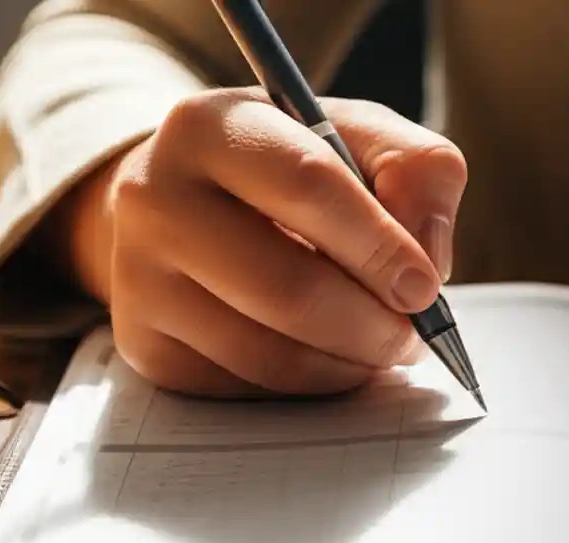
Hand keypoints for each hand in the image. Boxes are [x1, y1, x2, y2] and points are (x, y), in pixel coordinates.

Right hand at [55, 88, 465, 396]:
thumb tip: (428, 261)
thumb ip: (418, 172)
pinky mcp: (146, 346)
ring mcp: (140, 279)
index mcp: (212, 127)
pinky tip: (332, 356)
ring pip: (268, 354)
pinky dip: (312, 384)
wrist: (188, 202)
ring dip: (349, 364)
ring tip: (382, 346)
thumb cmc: (290, 169)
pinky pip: (249, 388)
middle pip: (286, 289)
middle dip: (372, 325)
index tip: (425, 288)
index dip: (379, 246)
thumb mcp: (359, 137)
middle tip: (414, 335)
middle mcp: (155, 198)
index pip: (308, 185)